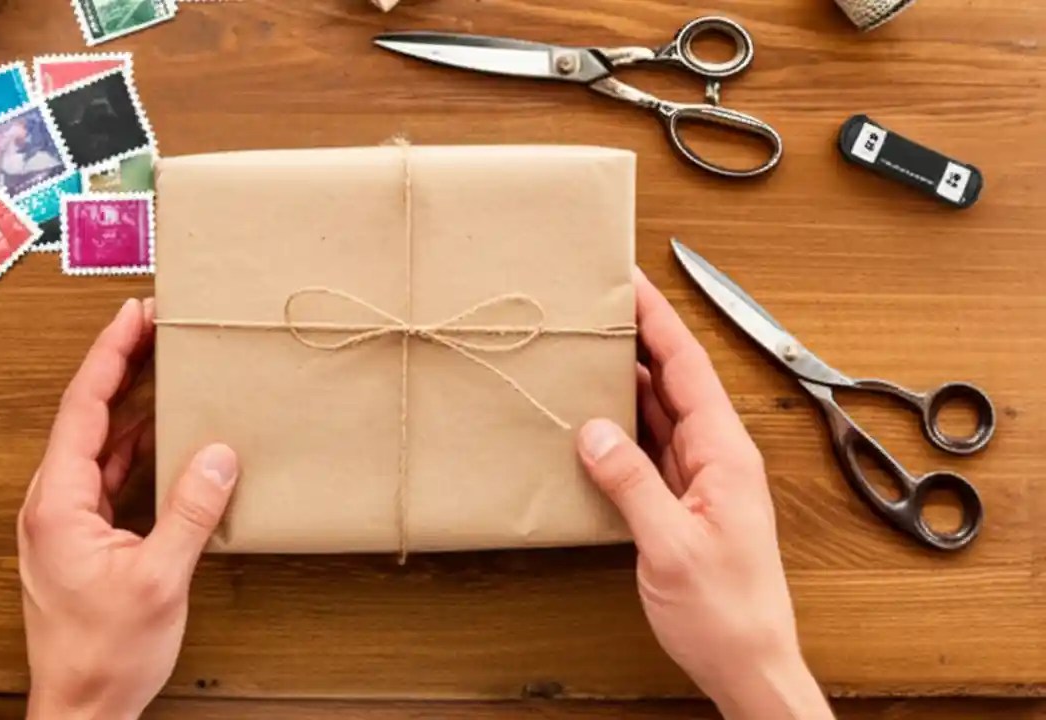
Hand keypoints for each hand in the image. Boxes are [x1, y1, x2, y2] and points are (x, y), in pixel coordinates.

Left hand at [18, 298, 238, 719]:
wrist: (82, 708)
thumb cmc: (104, 654)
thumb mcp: (160, 580)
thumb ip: (190, 512)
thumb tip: (218, 456)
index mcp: (57, 504)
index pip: (82, 408)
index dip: (110, 356)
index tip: (134, 316)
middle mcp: (53, 504)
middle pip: (86, 415)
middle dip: (120, 366)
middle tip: (154, 326)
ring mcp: (67, 521)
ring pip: (98, 443)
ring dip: (130, 405)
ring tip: (163, 366)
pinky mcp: (84, 538)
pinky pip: (109, 475)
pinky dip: (136, 447)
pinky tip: (165, 434)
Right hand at [576, 271, 832, 719]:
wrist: (749, 663)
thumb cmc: (728, 612)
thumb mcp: (672, 546)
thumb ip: (632, 484)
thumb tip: (594, 432)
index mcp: (726, 453)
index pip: (690, 367)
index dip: (659, 320)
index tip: (630, 282)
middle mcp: (716, 456)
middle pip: (674, 381)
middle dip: (637, 340)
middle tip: (594, 308)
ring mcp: (700, 478)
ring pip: (658, 414)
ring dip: (625, 383)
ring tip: (586, 352)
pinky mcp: (682, 502)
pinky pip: (649, 449)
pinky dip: (620, 428)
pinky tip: (592, 418)